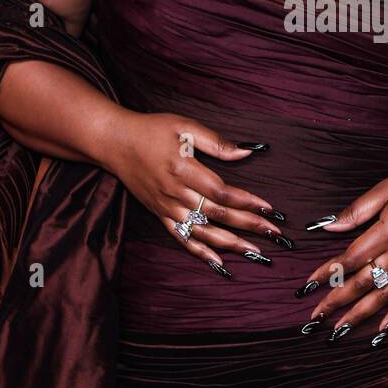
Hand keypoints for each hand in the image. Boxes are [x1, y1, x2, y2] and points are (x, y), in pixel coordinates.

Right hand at [104, 111, 285, 272]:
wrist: (115, 143)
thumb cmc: (151, 130)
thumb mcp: (184, 126)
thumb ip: (216, 142)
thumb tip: (245, 153)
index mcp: (184, 169)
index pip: (221, 191)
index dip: (246, 201)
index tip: (268, 208)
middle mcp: (176, 192)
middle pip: (217, 213)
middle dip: (248, 225)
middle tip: (273, 234)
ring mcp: (167, 206)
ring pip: (202, 231)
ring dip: (230, 243)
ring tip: (254, 251)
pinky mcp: (160, 214)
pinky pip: (182, 237)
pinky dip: (200, 251)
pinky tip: (218, 261)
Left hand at [301, 155, 387, 336]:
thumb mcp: (387, 189)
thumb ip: (358, 210)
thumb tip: (330, 226)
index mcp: (386, 232)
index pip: (350, 259)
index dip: (328, 272)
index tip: (310, 284)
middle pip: (362, 283)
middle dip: (337, 300)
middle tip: (317, 314)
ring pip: (382, 297)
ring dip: (360, 314)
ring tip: (341, 328)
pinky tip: (383, 328)